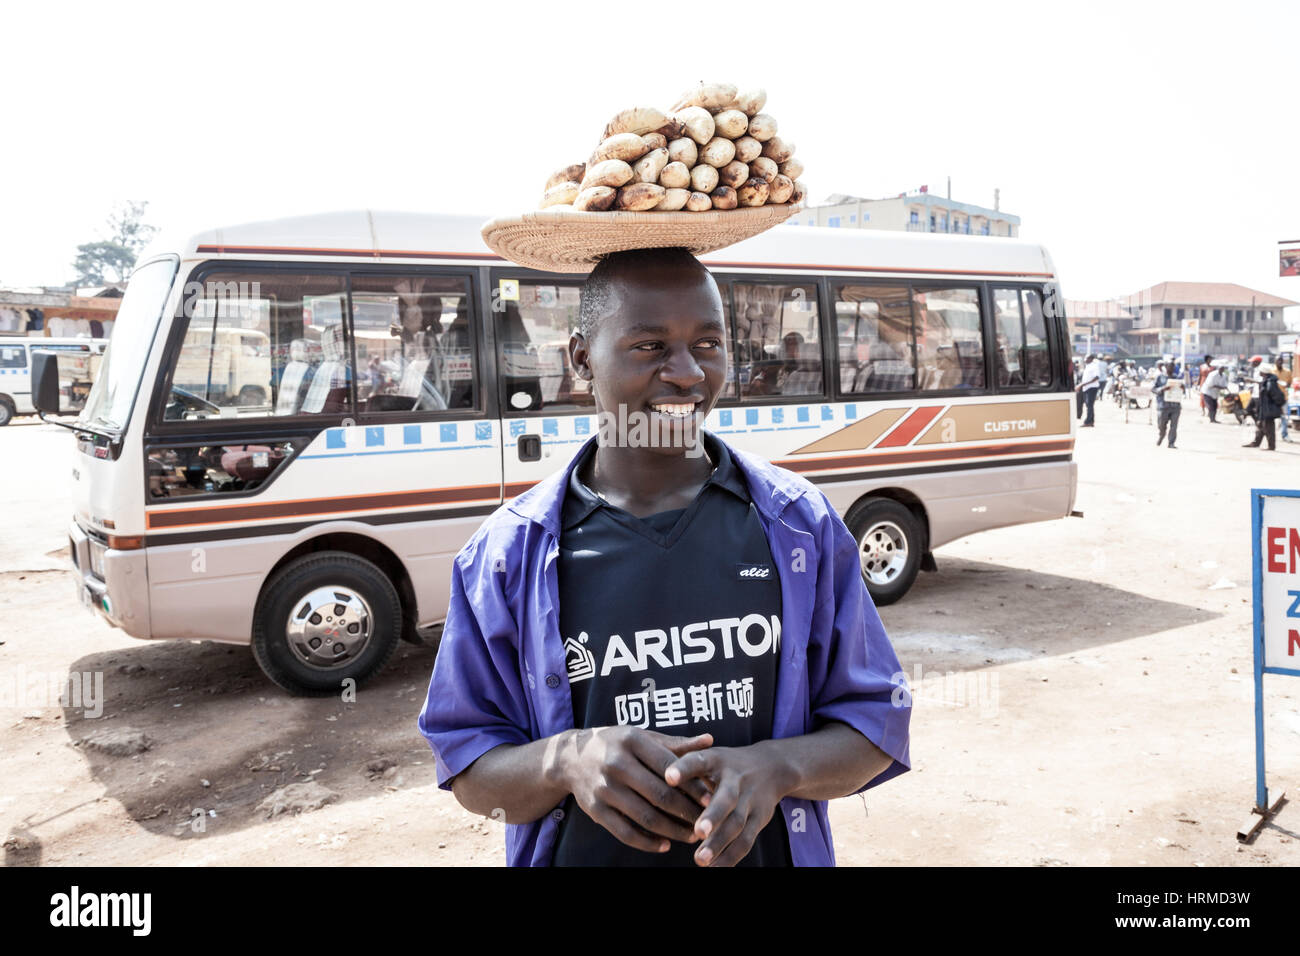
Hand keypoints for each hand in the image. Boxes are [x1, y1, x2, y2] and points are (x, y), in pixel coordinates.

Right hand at [559, 727, 713, 853]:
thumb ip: (676, 743)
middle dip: (686, 812)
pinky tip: (665, 845)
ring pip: (645, 817)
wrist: (570, 757)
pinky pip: (625, 833)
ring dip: (672, 830)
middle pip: (659, 794)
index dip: (692, 785)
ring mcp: (604, 788)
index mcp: (631, 740)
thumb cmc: (617, 745)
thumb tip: (710, 740)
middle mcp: (615, 763)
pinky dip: (647, 843)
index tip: (711, 800)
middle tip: (705, 823)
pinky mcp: (595, 810)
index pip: (669, 766)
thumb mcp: (643, 737)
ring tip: (691, 836)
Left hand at [664, 744, 795, 866]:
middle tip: (698, 831)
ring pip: (736, 823)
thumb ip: (683, 762)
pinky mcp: (760, 819)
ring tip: (700, 860)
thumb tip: (656, 774)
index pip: (698, 761)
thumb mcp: (708, 755)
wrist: (772, 767)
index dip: (684, 769)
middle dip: (713, 816)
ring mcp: (750, 800)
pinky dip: (731, 856)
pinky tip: (715, 867)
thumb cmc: (726, 765)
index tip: (667, 777)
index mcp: (716, 760)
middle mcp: (736, 780)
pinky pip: (746, 840)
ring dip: (720, 843)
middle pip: (726, 798)